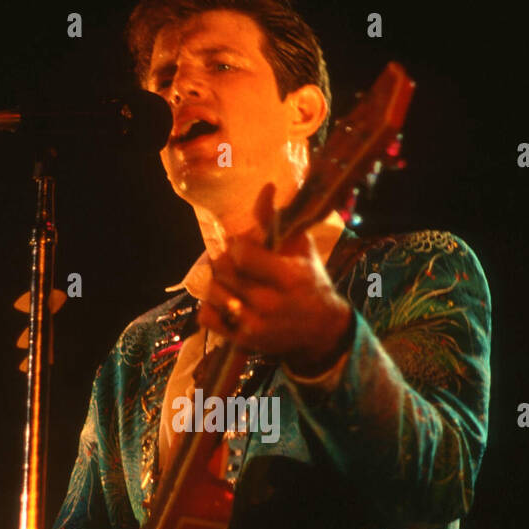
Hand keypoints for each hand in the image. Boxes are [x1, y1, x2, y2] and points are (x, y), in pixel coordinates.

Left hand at [197, 225, 352, 374]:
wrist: (321, 330)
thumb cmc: (311, 283)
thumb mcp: (301, 248)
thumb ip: (277, 221)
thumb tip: (265, 188)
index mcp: (287, 276)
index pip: (241, 253)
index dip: (237, 245)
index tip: (244, 247)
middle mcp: (269, 302)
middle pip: (224, 271)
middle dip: (225, 261)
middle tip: (234, 262)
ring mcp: (254, 324)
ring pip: (212, 293)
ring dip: (217, 282)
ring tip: (230, 281)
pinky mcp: (243, 340)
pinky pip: (207, 318)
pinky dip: (209, 307)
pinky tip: (225, 301)